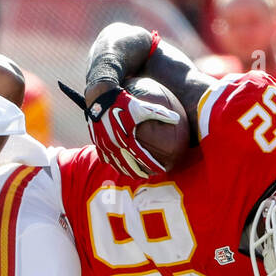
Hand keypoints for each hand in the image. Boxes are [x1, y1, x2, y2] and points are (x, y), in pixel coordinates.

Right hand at [60, 81, 179, 178]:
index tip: (162, 170)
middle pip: (130, 166)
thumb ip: (160, 114)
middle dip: (140, 173)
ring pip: (117, 165)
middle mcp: (116, 146)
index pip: (143, 158)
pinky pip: (106, 159)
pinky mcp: (98, 144)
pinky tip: (119, 166)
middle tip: (148, 176)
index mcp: (128, 139)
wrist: (100, 99)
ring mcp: (106, 146)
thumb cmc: (123, 103)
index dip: (153, 165)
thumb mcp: (143, 107)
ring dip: (127, 171)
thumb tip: (177, 119)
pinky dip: (114, 164)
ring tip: (135, 175)